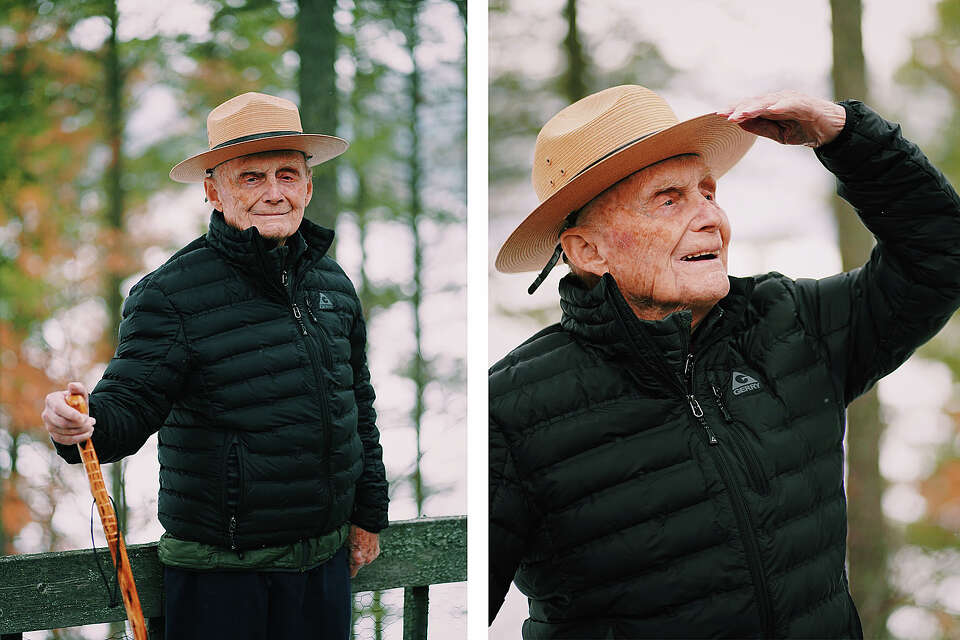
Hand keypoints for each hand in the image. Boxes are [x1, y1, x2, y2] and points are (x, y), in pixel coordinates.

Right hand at [41, 382, 95, 445]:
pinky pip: (65, 440)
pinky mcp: (53, 435)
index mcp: (51, 400)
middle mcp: (47, 413)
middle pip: (62, 423)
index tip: (85, 418)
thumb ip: (78, 388)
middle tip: (92, 421)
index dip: (73, 415)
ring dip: (81, 431)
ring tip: (91, 426)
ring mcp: (48, 425)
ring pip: (64, 433)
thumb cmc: (77, 401)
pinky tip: (87, 434)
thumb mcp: (80, 393)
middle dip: (79, 424)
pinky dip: (78, 439)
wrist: (76, 412)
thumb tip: (72, 385)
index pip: (59, 409)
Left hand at [348, 524, 379, 576]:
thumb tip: (345, 560)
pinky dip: (367, 552)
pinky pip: (370, 555)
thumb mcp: (347, 544)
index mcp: (358, 560)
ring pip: (364, 561)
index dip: (348, 570)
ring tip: (358, 547)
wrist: (367, 523)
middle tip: (351, 553)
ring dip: (361, 557)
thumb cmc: (356, 532)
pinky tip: (364, 545)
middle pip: (358, 566)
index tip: (346, 568)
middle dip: (354, 561)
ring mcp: (373, 556)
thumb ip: (347, 555)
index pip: (352, 573)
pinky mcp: (377, 551)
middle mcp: (367, 560)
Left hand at [717, 90, 845, 147]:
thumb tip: (739, 124)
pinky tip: (770, 109)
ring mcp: (792, 100)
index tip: (719, 115)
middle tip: (724, 114)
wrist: (831, 131)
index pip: (749, 107)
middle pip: (755, 102)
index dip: (735, 110)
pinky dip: (781, 105)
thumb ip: (760, 128)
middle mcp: (779, 100)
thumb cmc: (804, 129)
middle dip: (739, 108)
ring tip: (740, 114)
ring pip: (769, 102)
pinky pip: (792, 103)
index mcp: (771, 106)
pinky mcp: (806, 104)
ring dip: (754, 107)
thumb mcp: (778, 134)